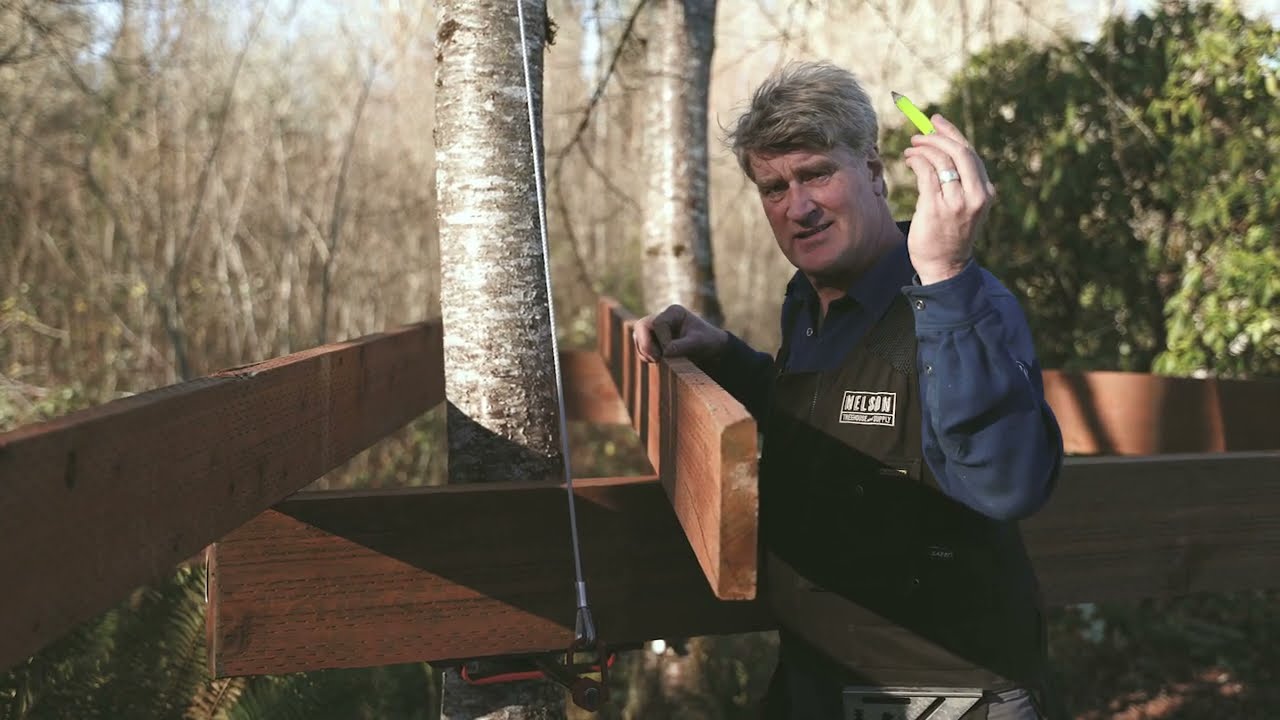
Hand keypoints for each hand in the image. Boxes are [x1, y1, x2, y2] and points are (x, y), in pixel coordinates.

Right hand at [633, 305, 728, 362]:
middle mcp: (662, 317)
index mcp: (674, 312)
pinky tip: (656, 361)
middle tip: (656, 359)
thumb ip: (683, 346)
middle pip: (641, 326)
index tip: (671, 353)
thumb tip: (666, 352)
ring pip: (638, 337)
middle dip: (645, 344)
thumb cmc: (707, 342)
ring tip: (658, 361)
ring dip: (644, 351)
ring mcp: (656, 329)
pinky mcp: (653, 340)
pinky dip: (645, 355)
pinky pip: (641, 346)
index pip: (659, 323)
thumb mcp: (699, 343)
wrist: (710, 350)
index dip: (662, 340)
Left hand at [901, 114, 995, 283]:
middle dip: (937, 137)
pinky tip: (909, 160)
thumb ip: (961, 183)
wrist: (944, 266)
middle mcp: (976, 196)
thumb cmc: (950, 234)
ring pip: (942, 160)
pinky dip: (917, 161)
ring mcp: (957, 202)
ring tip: (910, 149)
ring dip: (923, 149)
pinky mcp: (936, 208)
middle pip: (959, 152)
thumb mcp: (965, 207)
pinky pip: (926, 173)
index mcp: (986, 192)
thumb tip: (943, 150)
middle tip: (919, 134)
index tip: (936, 122)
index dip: (952, 134)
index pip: (970, 154)